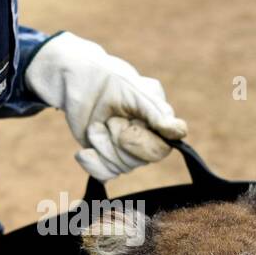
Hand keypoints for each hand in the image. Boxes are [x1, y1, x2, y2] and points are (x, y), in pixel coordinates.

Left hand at [25, 32, 188, 180]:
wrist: (76, 83)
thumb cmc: (108, 79)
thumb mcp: (133, 89)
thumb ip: (156, 111)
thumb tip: (179, 133)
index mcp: (158, 121)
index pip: (162, 149)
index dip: (142, 142)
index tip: (125, 122)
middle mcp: (146, 138)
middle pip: (140, 161)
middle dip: (118, 139)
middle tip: (110, 118)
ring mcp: (126, 151)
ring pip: (121, 167)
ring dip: (102, 144)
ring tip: (96, 124)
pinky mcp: (107, 159)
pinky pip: (105, 175)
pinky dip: (92, 162)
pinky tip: (85, 151)